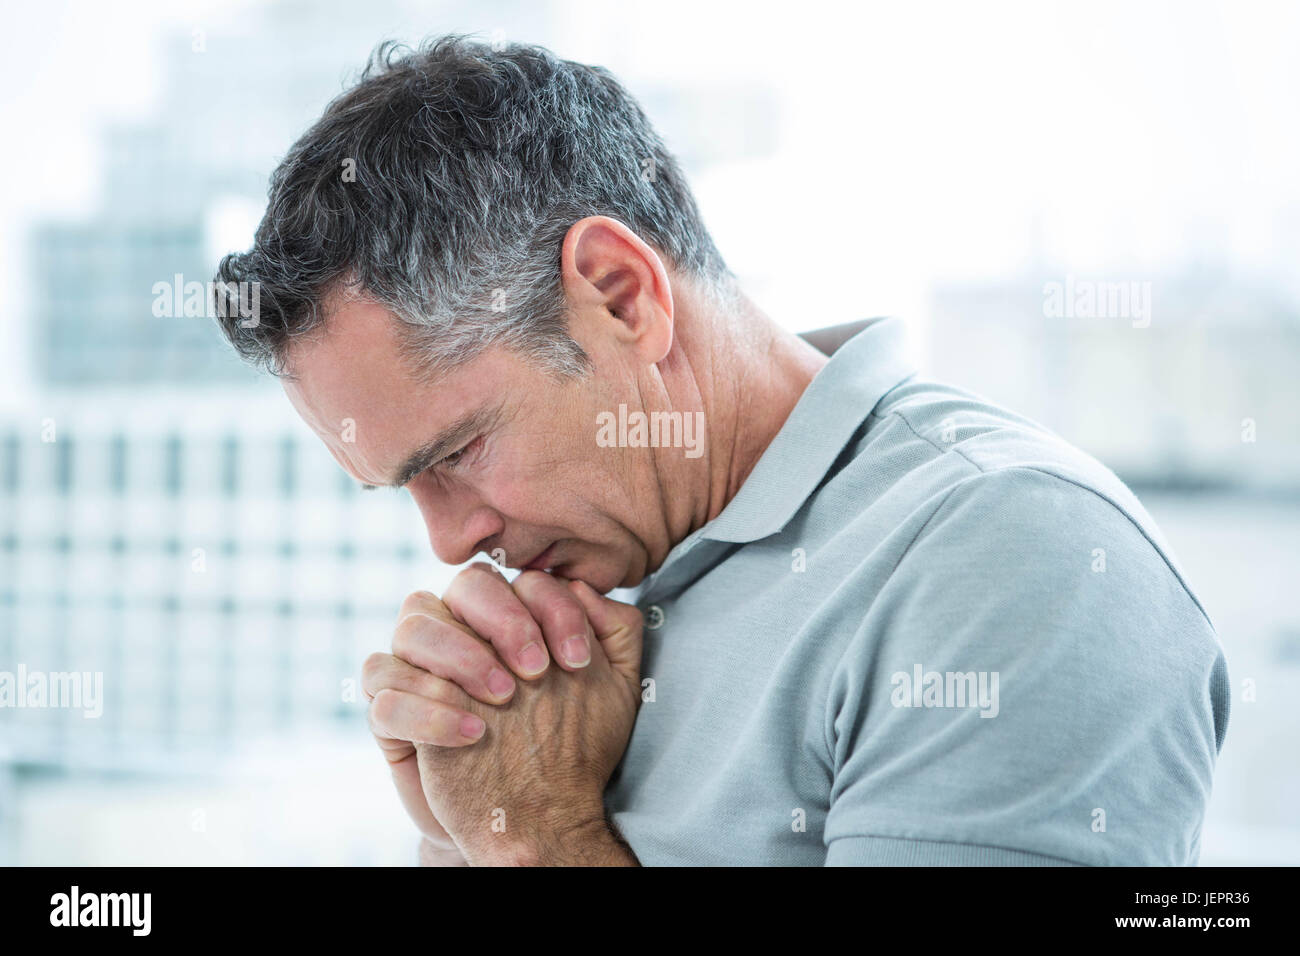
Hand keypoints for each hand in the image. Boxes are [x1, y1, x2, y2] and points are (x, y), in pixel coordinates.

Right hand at [415, 577, 643, 864]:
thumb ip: (613, 631)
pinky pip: (385, 694)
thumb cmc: (567, 741)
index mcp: (503, 616)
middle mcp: (457, 630)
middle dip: (504, 621)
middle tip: (537, 671)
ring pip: (412, 626)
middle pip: (462, 586)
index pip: (515, 579)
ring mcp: (417, 670)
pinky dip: (428, 710)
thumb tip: (584, 587)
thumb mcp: (612, 688)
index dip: (549, 608)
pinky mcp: (392, 717)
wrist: (533, 817)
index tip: (578, 659)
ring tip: (504, 698)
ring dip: (462, 656)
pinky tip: (474, 734)